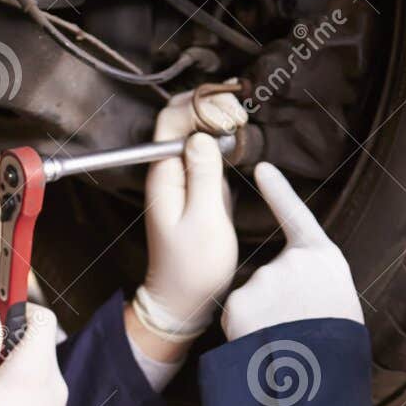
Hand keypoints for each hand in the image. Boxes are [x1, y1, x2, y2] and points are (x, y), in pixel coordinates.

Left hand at [136, 89, 245, 344]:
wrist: (183, 299)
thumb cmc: (193, 267)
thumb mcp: (205, 220)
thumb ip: (204, 174)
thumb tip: (202, 136)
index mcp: (164, 174)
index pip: (172, 117)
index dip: (202, 105)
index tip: (230, 118)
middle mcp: (168, 171)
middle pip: (182, 117)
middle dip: (211, 108)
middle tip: (240, 119)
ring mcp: (180, 179)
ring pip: (194, 131)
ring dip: (217, 121)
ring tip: (241, 123)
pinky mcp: (194, 188)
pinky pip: (204, 153)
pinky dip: (220, 141)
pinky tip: (236, 139)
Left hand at [221, 163, 362, 340]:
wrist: (320, 375)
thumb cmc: (335, 343)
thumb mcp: (338, 298)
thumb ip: (313, 280)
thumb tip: (296, 285)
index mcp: (321, 256)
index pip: (295, 214)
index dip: (278, 191)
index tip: (261, 168)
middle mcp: (291, 261)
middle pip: (270, 276)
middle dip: (275, 303)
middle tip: (296, 331)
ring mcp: (263, 279)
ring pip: (252, 300)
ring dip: (261, 322)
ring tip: (284, 342)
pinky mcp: (239, 302)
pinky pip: (236, 319)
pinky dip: (245, 334)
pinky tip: (265, 347)